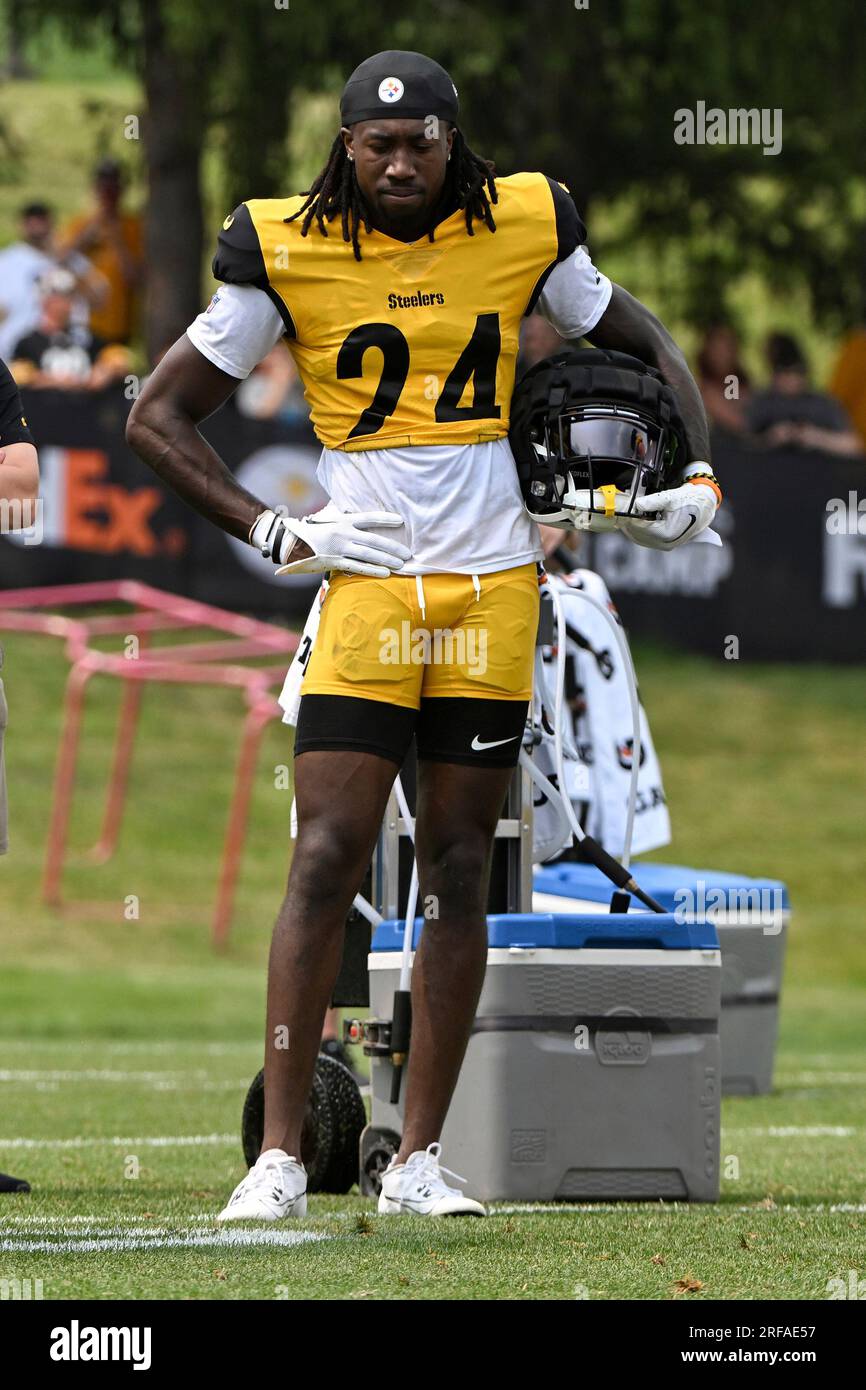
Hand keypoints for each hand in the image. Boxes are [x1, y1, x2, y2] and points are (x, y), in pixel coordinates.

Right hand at [250, 504, 410, 577]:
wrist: (289, 541)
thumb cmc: (311, 531)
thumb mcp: (328, 519)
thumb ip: (344, 519)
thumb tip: (359, 519)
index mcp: (343, 520)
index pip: (368, 517)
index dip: (385, 519)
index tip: (401, 520)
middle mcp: (343, 533)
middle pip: (374, 540)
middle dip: (393, 547)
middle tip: (408, 553)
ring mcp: (339, 548)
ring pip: (368, 554)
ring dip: (387, 559)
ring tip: (401, 564)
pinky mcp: (334, 561)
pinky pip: (357, 566)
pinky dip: (373, 569)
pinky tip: (386, 573)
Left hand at [615, 481, 718, 550]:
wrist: (705, 506)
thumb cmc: (690, 500)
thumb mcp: (671, 497)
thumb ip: (653, 501)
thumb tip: (636, 504)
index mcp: (667, 533)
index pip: (639, 527)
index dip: (628, 517)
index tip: (621, 507)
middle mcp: (665, 543)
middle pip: (637, 535)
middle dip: (627, 522)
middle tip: (618, 510)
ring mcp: (665, 545)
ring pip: (639, 538)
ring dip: (630, 527)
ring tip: (623, 515)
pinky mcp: (664, 544)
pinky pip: (645, 539)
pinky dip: (637, 531)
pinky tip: (631, 521)